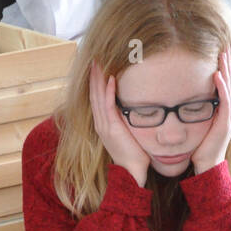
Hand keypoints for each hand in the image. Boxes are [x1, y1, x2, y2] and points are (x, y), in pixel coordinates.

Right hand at [89, 62, 149, 187]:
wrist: (132, 172)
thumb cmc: (134, 155)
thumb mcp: (129, 133)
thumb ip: (128, 121)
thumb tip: (137, 108)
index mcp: (103, 124)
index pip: (96, 98)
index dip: (96, 82)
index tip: (97, 67)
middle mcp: (100, 123)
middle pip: (94, 94)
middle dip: (94, 76)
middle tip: (95, 58)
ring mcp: (104, 126)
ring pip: (98, 97)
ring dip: (98, 79)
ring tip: (99, 63)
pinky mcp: (111, 128)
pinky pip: (108, 106)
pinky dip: (109, 91)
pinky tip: (111, 79)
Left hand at [190, 48, 230, 175]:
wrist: (207, 164)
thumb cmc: (202, 146)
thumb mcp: (199, 123)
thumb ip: (196, 110)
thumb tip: (183, 98)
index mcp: (224, 109)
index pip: (225, 83)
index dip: (223, 68)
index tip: (220, 52)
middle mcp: (230, 110)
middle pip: (229, 81)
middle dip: (227, 63)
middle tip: (224, 46)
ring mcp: (229, 116)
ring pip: (229, 87)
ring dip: (226, 70)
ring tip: (223, 55)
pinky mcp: (225, 122)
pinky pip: (225, 101)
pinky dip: (222, 87)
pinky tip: (218, 76)